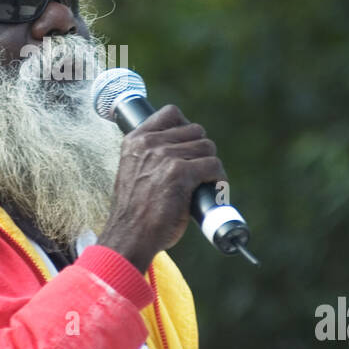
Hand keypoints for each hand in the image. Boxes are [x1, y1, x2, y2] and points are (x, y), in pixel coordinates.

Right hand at [96, 104, 225, 272]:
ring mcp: (164, 156)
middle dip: (201, 150)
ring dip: (211, 165)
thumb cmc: (134, 212)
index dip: (186, 128)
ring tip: (207, 182)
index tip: (189, 147)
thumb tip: (182, 150)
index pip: (170, 113)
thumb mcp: (133, 173)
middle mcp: (149, 143)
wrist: (130, 235)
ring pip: (207, 147)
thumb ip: (150, 157)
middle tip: (199, 171)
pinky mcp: (179, 172)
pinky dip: (219, 179)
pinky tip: (214, 189)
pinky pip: (213, 165)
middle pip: (195, 130)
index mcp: (135, 141)